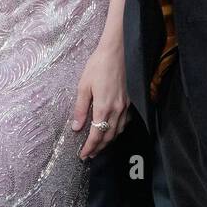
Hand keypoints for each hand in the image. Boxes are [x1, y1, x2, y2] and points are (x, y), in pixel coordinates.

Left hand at [71, 39, 128, 159]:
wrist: (117, 52)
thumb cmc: (98, 66)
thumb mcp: (84, 86)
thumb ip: (80, 108)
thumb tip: (76, 127)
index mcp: (103, 107)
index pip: (97, 135)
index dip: (90, 147)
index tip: (83, 155)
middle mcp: (117, 110)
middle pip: (108, 137)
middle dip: (99, 148)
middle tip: (90, 155)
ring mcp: (125, 106)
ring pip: (118, 131)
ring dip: (108, 142)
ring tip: (99, 147)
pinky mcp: (130, 101)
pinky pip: (125, 122)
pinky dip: (118, 131)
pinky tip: (113, 131)